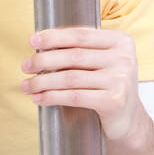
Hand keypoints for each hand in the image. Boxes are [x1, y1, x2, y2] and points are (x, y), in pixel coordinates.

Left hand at [21, 27, 151, 143]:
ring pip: (70, 78)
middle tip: (25, 66)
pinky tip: (38, 98)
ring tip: (27, 85)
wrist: (128, 119)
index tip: (32, 41)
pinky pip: (74, 96)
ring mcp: (121, 80)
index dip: (54, 37)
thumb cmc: (107, 86)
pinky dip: (52, 97)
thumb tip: (40, 44)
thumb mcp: (101, 62)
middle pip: (73, 56)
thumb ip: (81, 50)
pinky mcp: (114, 101)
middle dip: (44, 60)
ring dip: (43, 81)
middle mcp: (124, 59)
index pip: (81, 35)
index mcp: (121, 42)